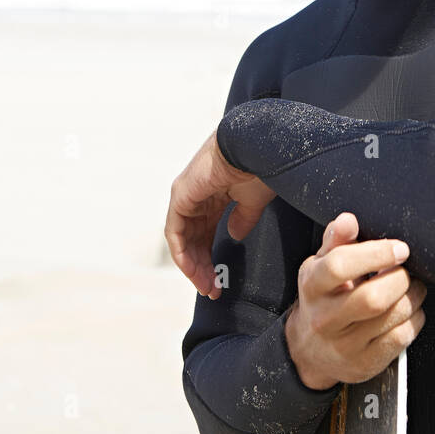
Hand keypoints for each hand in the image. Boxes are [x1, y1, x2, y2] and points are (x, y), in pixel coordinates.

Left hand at [165, 130, 276, 297]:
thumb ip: (242, 218)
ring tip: (206, 285)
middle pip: (194, 239)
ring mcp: (186, 195)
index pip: (206, 231)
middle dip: (203, 267)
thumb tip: (234, 235)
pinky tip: (193, 270)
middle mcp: (197, 195)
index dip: (212, 257)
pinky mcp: (181, 195)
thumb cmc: (259, 164)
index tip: (219, 280)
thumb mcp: (253, 200)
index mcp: (214, 194)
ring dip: (193, 266)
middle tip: (212, 289)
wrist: (255, 145)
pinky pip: (175, 232)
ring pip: (182, 239)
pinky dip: (182, 253)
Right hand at [284, 212, 426, 388]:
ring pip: (393, 318)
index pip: (340, 266)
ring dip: (413, 297)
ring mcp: (344, 346)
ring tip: (412, 288)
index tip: (399, 248)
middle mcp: (324, 318)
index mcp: (312, 286)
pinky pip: (401, 338)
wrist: (308, 349)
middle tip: (407, 271)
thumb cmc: (324, 296)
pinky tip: (409, 311)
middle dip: (401, 279)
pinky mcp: (364, 364)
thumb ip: (336, 239)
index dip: (376, 253)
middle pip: (373, 298)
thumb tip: (348, 219)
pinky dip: (415, 319)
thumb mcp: (321, 265)